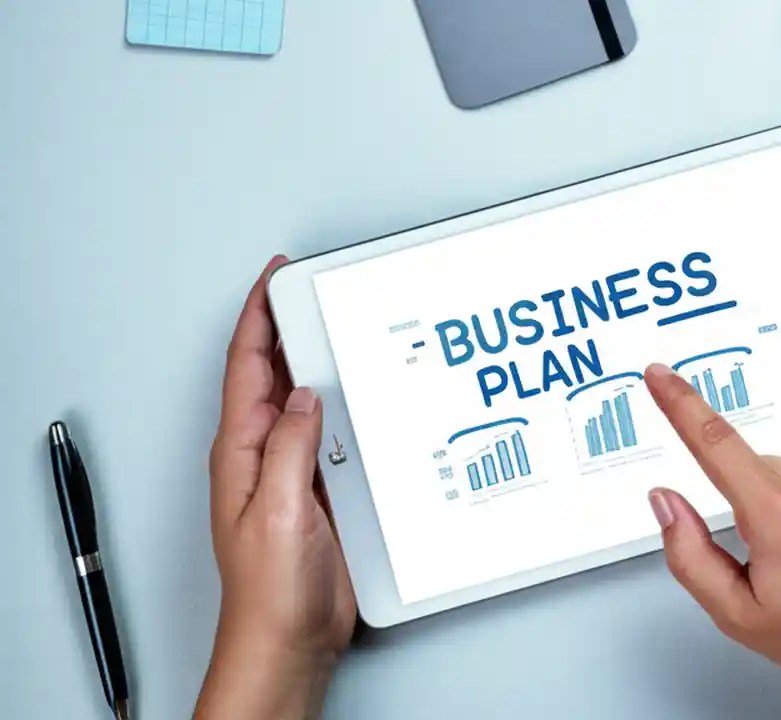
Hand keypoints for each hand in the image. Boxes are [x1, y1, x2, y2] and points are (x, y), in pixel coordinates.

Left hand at [196, 257, 356, 719]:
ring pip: (308, 401)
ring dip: (323, 365)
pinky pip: (335, 434)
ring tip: (345, 328)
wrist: (291, 638)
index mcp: (241, 451)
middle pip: (276, 374)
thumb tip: (306, 395)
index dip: (258, 317)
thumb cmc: (270, 590)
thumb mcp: (277, 511)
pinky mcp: (322, 490)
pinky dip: (349, 407)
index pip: (246, 367)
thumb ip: (290, 448)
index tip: (275, 277)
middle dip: (290, 327)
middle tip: (317, 289)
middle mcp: (265, 454)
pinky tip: (367, 397)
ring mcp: (294, 471)